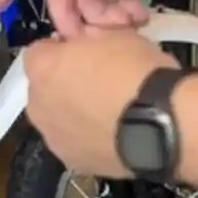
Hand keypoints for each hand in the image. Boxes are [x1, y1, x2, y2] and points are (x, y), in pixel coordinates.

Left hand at [25, 29, 178, 177]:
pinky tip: (113, 134)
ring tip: (108, 112)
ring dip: (72, 113)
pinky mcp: (73, 162)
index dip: (62, 49)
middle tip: (97, 80)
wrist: (160, 122)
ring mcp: (52, 137)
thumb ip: (90, 39)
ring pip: (56, 119)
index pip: (39, 50)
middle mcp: (37, 104)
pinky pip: (74, 143)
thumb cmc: (136, 70)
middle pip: (44, 88)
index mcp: (42, 67)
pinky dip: (87, 138)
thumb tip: (87, 45)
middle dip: (62, 83)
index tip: (84, 51)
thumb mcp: (114, 34)